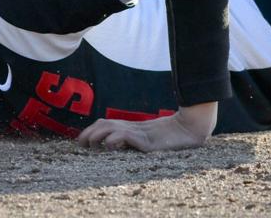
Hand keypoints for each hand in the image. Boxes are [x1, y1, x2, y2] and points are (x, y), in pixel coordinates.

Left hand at [77, 102, 216, 151]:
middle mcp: (133, 127)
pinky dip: (114, 139)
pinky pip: (126, 136)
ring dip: (96, 135)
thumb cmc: (173, 137)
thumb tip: (119, 147)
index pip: (105, 123)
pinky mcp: (147, 141)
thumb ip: (136, 140)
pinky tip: (109, 146)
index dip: (91, 129)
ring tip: (88, 144)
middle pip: (104, 124)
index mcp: (132, 127)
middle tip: (80, 143)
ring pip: (111, 128)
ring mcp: (139, 133)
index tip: (81, 140)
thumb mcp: (149, 140)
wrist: (191, 129)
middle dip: (89, 132)